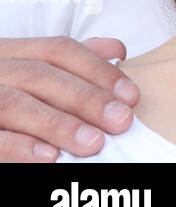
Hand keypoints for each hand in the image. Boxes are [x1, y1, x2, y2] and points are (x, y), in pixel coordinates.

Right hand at [0, 37, 138, 161]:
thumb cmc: (2, 94)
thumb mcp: (28, 70)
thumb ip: (69, 64)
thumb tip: (116, 50)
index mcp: (10, 51)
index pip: (58, 50)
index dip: (97, 69)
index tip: (132, 95)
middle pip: (41, 76)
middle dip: (85, 97)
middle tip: (121, 121)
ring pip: (14, 103)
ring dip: (58, 124)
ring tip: (93, 143)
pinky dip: (20, 146)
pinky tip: (49, 157)